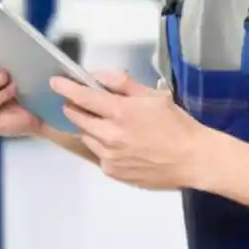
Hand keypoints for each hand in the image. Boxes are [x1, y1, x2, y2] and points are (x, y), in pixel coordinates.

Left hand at [51, 71, 209, 190]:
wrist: (192, 159)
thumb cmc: (176, 124)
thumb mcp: (153, 96)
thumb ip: (122, 84)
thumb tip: (97, 76)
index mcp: (120, 112)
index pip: (83, 97)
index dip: (66, 88)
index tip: (55, 82)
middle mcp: (109, 135)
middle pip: (78, 118)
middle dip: (75, 107)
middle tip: (80, 102)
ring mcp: (109, 156)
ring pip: (86, 136)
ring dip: (90, 127)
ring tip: (107, 124)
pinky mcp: (112, 172)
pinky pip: (98, 154)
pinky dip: (102, 145)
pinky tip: (121, 143)